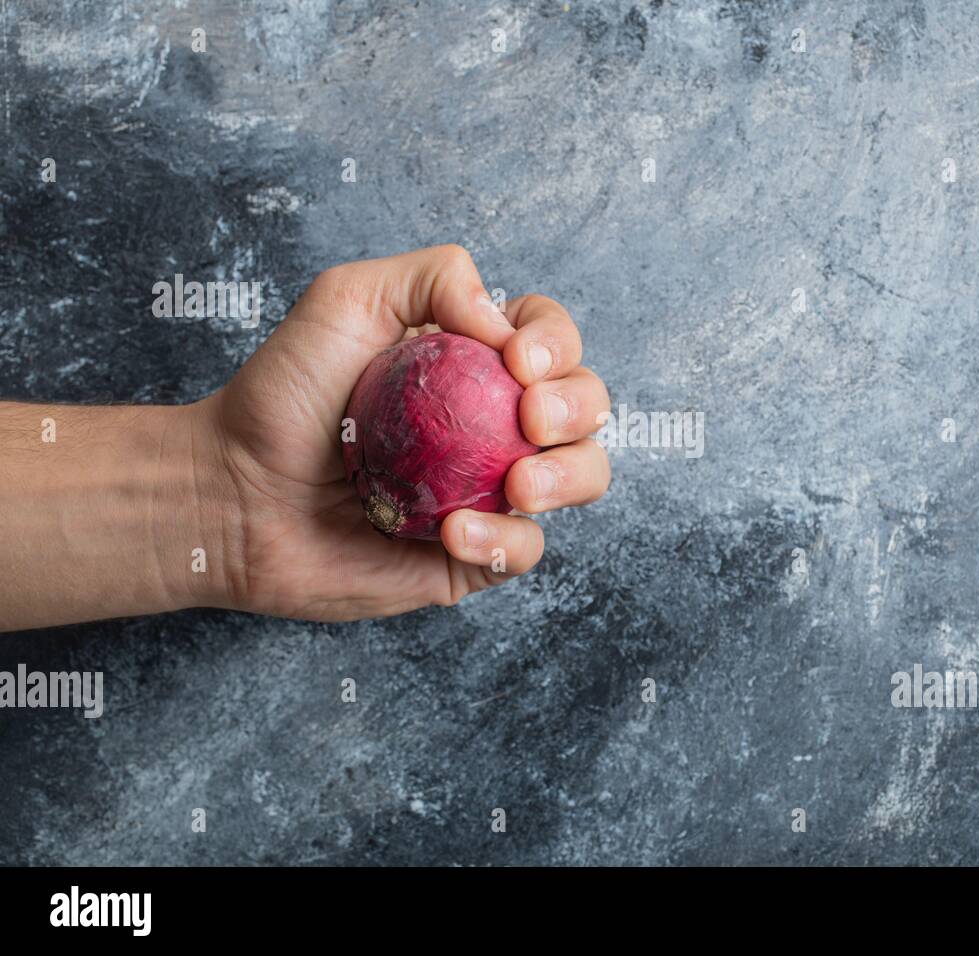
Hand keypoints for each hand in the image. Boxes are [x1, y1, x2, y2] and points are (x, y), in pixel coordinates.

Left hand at [194, 245, 610, 620]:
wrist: (233, 491)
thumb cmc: (283, 394)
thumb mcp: (348, 296)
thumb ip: (435, 276)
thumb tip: (505, 325)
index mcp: (477, 362)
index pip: (554, 342)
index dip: (556, 345)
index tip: (516, 361)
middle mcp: (496, 423)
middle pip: (586, 407)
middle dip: (577, 408)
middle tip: (530, 419)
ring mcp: (490, 489)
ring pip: (583, 477)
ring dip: (568, 476)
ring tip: (518, 485)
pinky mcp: (473, 554)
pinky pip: (526, 549)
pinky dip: (504, 538)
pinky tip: (454, 531)